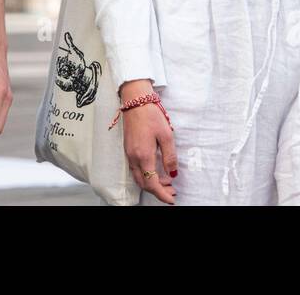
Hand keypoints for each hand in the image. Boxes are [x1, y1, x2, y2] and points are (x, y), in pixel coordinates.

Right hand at [119, 80, 176, 203]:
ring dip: (151, 183)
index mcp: (143, 155)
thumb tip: (172, 173)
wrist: (135, 101)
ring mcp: (128, 154)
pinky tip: (155, 170)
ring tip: (166, 182)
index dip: (162, 194)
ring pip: (139, 178)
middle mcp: (133, 157)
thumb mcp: (166, 135)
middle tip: (172, 191)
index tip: (171, 199)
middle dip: (158, 191)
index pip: (152, 183)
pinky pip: (135, 170)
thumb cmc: (151, 115)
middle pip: (144, 184)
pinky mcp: (127, 149)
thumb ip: (169, 156)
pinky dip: (145, 175)